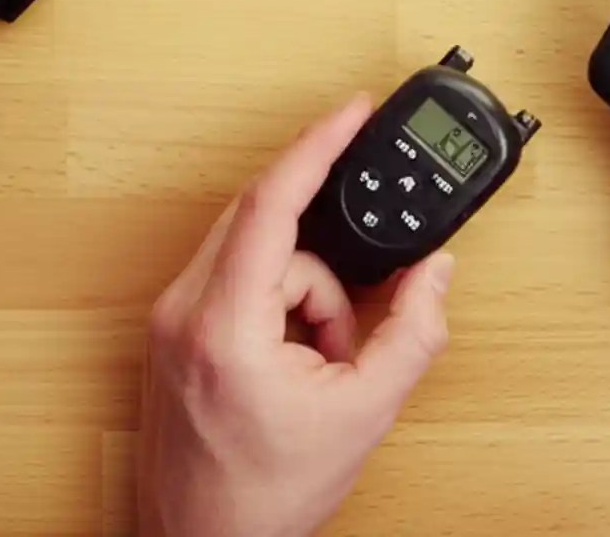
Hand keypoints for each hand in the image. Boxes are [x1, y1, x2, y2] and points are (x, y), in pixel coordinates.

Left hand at [138, 94, 456, 536]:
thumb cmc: (263, 498)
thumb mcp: (364, 413)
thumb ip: (414, 333)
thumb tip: (437, 274)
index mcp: (225, 325)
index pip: (271, 204)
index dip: (317, 146)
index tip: (351, 112)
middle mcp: (184, 311)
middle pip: (268, 226)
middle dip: (326, 266)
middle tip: (347, 325)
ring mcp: (171, 321)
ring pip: (255, 254)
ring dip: (304, 293)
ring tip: (317, 361)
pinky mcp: (174, 332)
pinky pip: (237, 279)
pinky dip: (279, 305)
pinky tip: (293, 358)